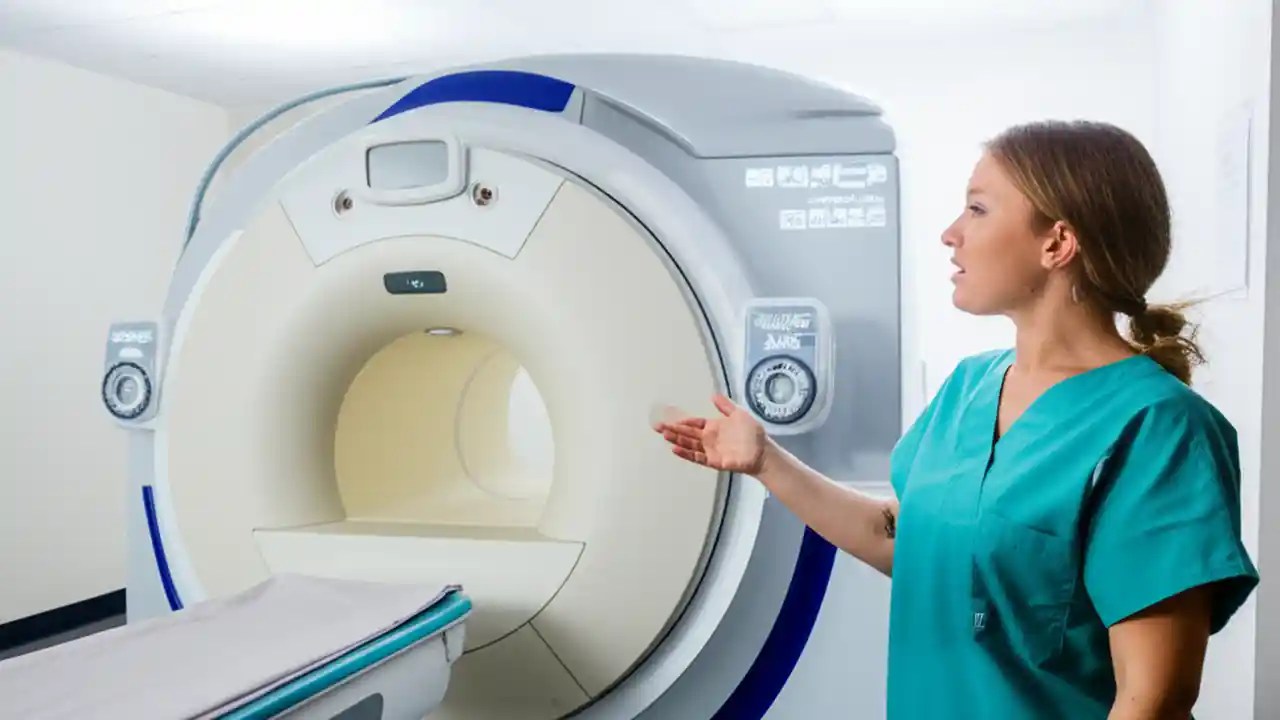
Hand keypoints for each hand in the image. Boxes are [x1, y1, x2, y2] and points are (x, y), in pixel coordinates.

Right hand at [653, 394, 767, 474]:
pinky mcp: (714, 461)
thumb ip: (725, 406)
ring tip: (664, 434)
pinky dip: (686, 454)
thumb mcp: (739, 414)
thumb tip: (713, 395)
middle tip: (657, 426)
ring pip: (689, 445)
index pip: (693, 423)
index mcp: (713, 427)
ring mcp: (710, 451)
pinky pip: (697, 457)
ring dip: (677, 440)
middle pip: (687, 434)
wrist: (763, 451)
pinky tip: (675, 449)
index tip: (668, 418)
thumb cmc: (752, 433)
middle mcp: (709, 439)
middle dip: (672, 430)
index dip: (681, 421)